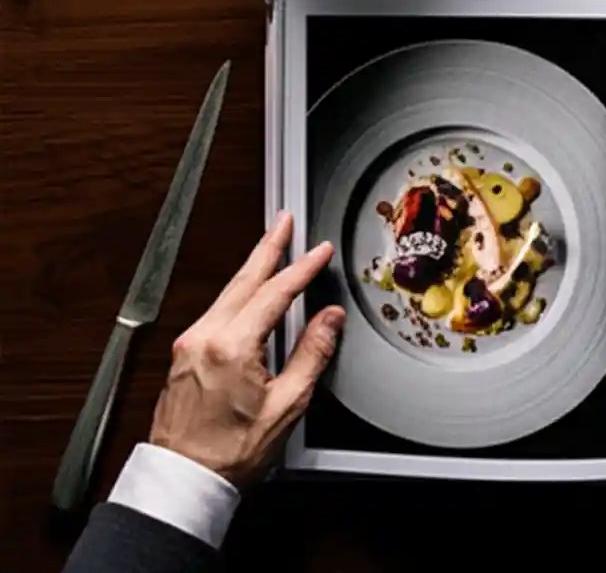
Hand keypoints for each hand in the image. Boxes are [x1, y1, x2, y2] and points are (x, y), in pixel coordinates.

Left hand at [148, 212, 344, 488]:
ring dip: (252, 268)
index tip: (319, 252)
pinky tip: (248, 292)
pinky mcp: (182, 355)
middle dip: (268, 247)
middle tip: (285, 221)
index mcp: (232, 347)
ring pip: (227, 293)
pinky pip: (216, 310)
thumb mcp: (287, 405)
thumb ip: (311, 354)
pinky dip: (237, 293)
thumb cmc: (231, 452)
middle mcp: (204, 338)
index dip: (301, 268)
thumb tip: (328, 320)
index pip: (274, 293)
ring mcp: (188, 344)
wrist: (184, 478)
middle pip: (243, 280)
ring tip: (271, 248)